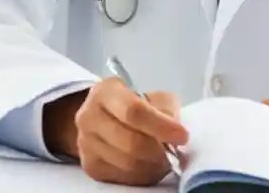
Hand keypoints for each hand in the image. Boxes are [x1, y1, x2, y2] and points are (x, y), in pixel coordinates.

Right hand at [42, 78, 187, 185]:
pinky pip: (122, 176)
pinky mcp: (90, 166)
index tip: (182, 135)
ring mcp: (86, 144)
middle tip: (175, 151)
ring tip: (164, 158)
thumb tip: (176, 132)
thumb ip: (166, 109)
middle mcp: (89, 117)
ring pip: (128, 163)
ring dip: (153, 164)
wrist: (102, 118)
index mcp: (105, 92)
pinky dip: (143, 174)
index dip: (161, 126)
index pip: (134, 111)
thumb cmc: (135, 103)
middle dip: (159, 150)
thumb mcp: (153, 95)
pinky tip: (150, 164)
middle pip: (131, 142)